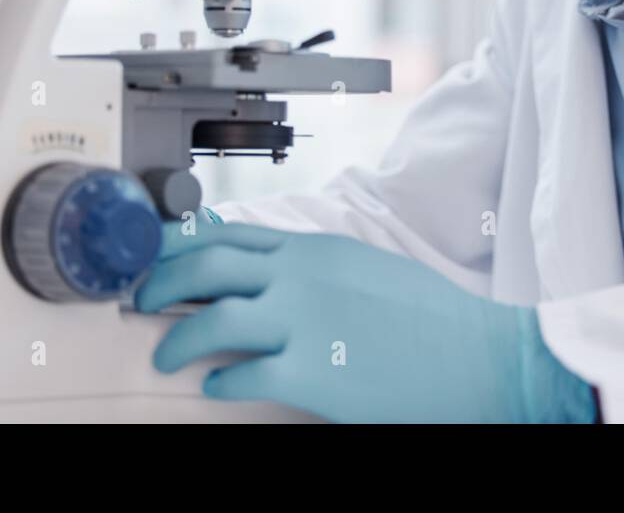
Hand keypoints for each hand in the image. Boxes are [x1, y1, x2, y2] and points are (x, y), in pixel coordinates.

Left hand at [135, 221, 596, 422]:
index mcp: (318, 249)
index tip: (155, 259)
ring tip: (164, 355)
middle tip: (142, 301)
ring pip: (211, 319)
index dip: (179, 245)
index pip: (229, 233)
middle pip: (205, 265)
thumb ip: (316, 271)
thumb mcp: (367, 271)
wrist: (482, 354)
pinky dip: (218, 384)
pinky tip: (214, 390)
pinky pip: (241, 377)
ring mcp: (306, 323)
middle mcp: (303, 277)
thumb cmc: (432, 319)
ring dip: (176, 338)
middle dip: (160, 282)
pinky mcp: (315, 374)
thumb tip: (269, 283)